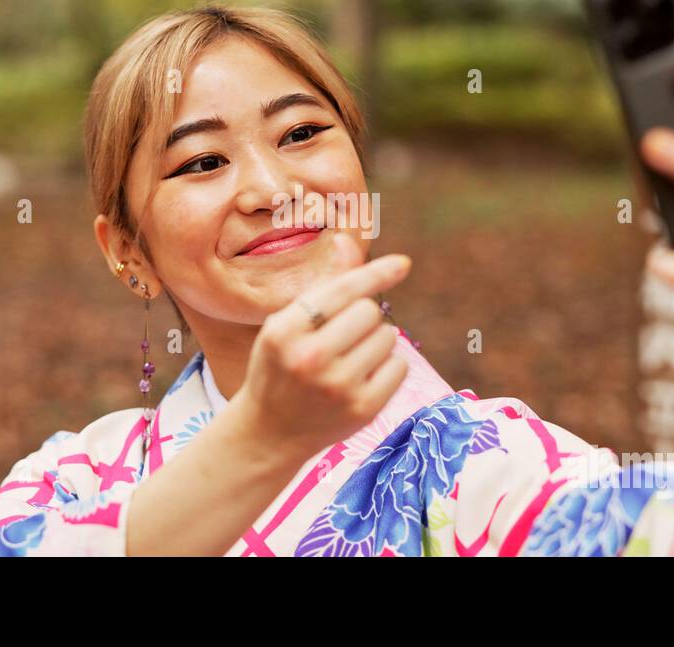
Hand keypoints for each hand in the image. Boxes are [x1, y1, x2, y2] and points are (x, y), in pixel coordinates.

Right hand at [232, 231, 411, 455]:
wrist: (270, 432)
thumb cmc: (281, 366)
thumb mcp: (288, 325)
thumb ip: (323, 286)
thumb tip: (347, 241)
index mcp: (284, 330)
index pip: (343, 290)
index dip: (376, 273)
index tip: (403, 263)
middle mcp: (309, 358)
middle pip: (370, 311)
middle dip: (363, 317)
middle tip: (343, 336)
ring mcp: (337, 387)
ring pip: (388, 336)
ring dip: (376, 341)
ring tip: (349, 359)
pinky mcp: (363, 409)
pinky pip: (399, 366)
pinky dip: (388, 367)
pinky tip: (362, 378)